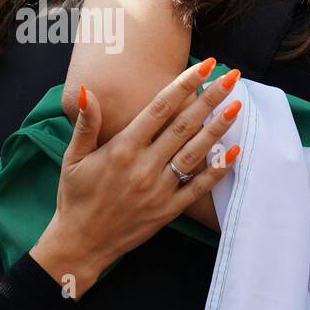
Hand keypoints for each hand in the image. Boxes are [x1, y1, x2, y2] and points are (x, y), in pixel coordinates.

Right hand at [31, 59, 241, 295]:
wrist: (80, 243)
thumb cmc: (74, 196)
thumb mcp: (73, 157)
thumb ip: (86, 123)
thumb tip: (87, 89)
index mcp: (122, 148)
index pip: (160, 108)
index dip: (185, 84)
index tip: (204, 65)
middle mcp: (144, 166)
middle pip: (185, 125)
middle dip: (210, 98)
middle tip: (231, 77)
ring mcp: (159, 189)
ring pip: (195, 153)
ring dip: (218, 128)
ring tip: (237, 106)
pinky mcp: (168, 210)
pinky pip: (198, 188)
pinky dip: (217, 170)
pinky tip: (234, 152)